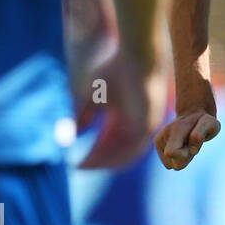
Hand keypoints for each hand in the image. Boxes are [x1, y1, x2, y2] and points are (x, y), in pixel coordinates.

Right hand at [77, 47, 167, 168]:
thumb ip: (84, 115)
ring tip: (87, 164)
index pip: (112, 145)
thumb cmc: (114, 70)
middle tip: (80, 168)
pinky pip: (134, 148)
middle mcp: (137, 126)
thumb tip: (75, 132)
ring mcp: (145, 127)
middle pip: (119, 153)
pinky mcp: (149, 125)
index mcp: (126, 119)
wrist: (136, 57)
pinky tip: (99, 156)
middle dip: (99, 162)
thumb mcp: (92, 96)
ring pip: (127, 155)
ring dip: (106, 162)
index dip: (95, 156)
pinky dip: (117, 156)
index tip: (77, 164)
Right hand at [154, 109, 221, 170]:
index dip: (185, 156)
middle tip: (191, 145)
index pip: (171, 153)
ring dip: (181, 157)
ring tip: (186, 144)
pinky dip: (176, 157)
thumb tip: (191, 150)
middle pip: (171, 164)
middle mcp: (164, 134)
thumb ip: (200, 135)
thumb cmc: (204, 121)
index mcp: (175, 129)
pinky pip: (168, 163)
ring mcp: (158, 139)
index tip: (193, 147)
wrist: (193, 113)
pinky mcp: (157, 144)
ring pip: (170, 164)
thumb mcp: (210, 124)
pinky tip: (181, 146)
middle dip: (184, 159)